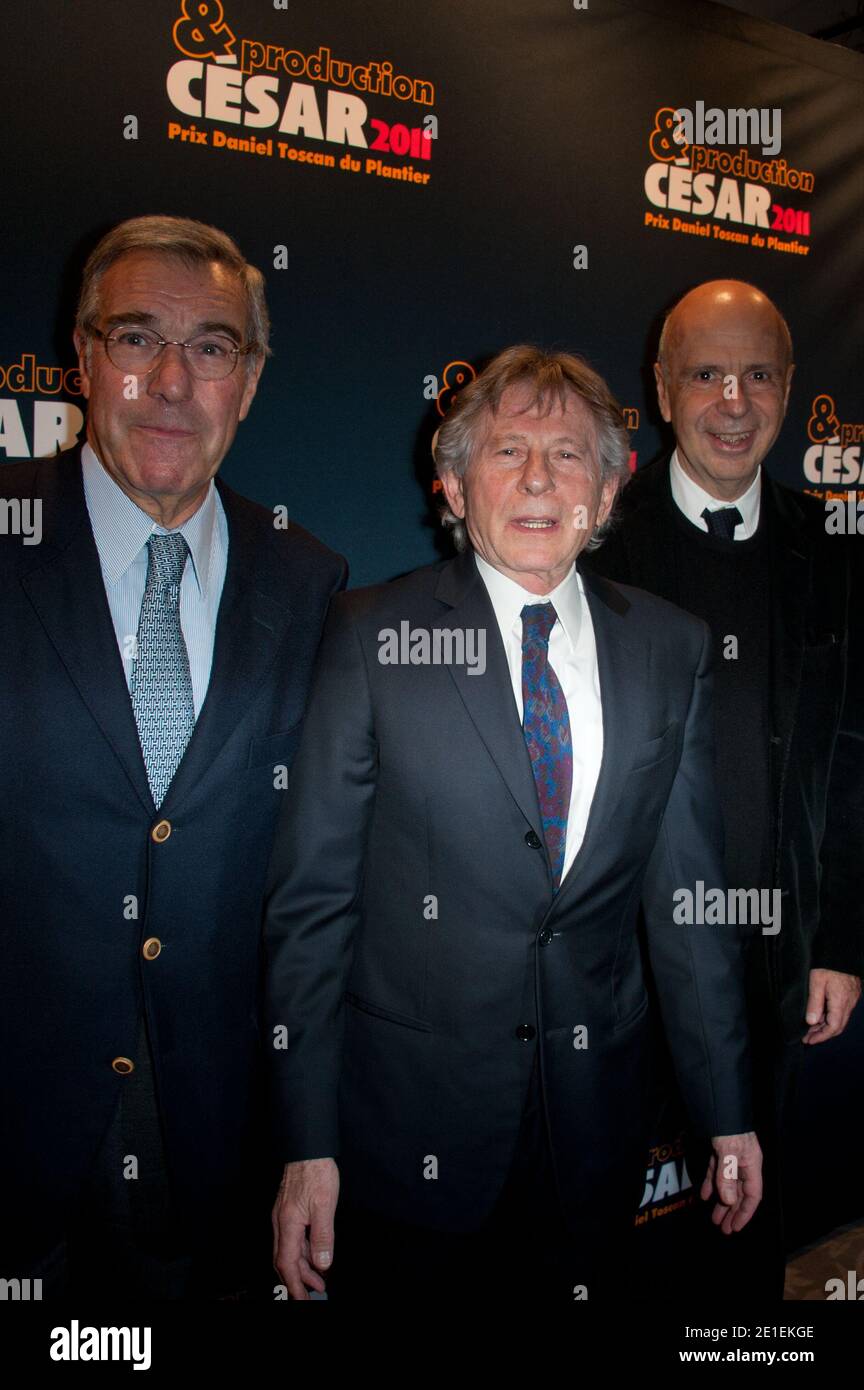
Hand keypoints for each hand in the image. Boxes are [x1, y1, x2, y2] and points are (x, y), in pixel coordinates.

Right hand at [271, 1157, 339, 1299]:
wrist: (307, 1148)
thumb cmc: (315, 1172)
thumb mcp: (324, 1205)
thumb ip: (323, 1237)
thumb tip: (323, 1263)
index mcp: (287, 1224)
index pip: (287, 1263)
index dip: (295, 1284)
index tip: (303, 1298)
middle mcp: (281, 1223)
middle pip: (284, 1260)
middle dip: (298, 1279)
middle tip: (313, 1293)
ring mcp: (283, 1217)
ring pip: (289, 1250)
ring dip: (302, 1266)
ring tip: (318, 1278)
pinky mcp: (288, 1211)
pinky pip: (293, 1238)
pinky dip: (302, 1251)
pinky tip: (314, 1255)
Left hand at [700, 1131, 761, 1233]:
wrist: (721, 1103)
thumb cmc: (729, 1125)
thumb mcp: (728, 1150)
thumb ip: (727, 1175)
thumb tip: (726, 1200)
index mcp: (752, 1165)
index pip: (753, 1196)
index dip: (745, 1213)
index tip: (735, 1227)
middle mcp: (744, 1163)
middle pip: (740, 1194)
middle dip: (732, 1212)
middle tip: (723, 1229)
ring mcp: (732, 1157)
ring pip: (728, 1185)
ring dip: (721, 1202)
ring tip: (714, 1219)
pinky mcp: (720, 1150)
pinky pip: (717, 1172)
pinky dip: (711, 1184)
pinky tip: (704, 1195)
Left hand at [802, 968, 860, 1043]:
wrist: (842, 950)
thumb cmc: (828, 964)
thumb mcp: (816, 982)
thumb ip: (814, 1003)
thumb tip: (811, 1022)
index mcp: (841, 1002)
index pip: (834, 1028)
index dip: (821, 1037)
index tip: (809, 1041)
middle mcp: (849, 1003)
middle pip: (838, 1026)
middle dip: (823, 1034)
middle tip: (808, 1038)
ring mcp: (852, 998)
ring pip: (840, 1018)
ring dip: (826, 1025)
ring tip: (811, 1029)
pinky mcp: (851, 993)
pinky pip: (842, 1011)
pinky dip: (831, 1017)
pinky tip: (821, 1015)